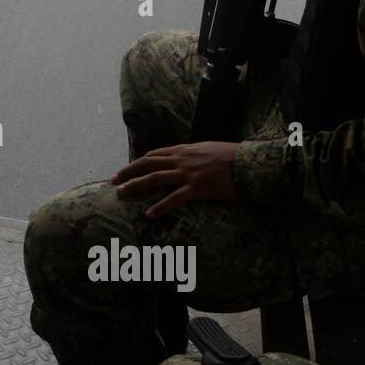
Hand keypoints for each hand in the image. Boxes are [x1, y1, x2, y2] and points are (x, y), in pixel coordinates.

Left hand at [111, 142, 239, 217]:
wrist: (251, 162)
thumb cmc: (233, 157)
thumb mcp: (208, 150)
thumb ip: (193, 156)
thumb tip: (186, 161)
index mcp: (184, 150)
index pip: (154, 154)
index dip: (138, 162)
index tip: (126, 169)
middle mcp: (182, 159)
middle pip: (148, 164)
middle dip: (128, 172)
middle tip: (113, 180)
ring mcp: (189, 173)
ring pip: (155, 178)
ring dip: (135, 185)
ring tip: (121, 193)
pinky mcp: (198, 188)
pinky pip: (175, 198)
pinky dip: (160, 206)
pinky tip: (149, 214)